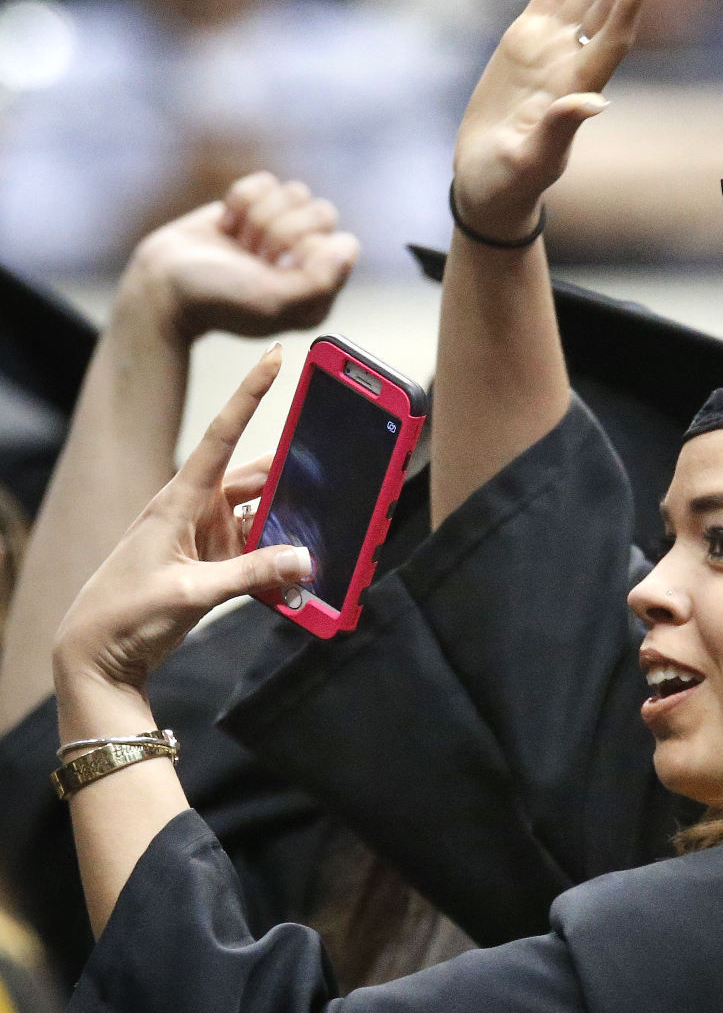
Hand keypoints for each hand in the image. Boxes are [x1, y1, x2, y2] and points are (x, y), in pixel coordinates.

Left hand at [52, 346, 308, 695]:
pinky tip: (302, 576)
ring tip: (327, 533)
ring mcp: (205, 537)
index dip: (250, 394)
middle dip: (296, 477)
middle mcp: (195, 510)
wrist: (95, 653)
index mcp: (180, 500)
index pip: (222, 435)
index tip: (276, 358)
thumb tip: (305, 559)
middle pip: (258, 479)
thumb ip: (250, 575)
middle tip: (337, 472)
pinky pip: (257, 551)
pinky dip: (279, 561)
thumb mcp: (190, 594)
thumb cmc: (126, 613)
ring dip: (291, 527)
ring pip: (263, 517)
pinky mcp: (212, 563)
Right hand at [117, 173, 359, 344]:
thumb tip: (347, 247)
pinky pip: (266, 181)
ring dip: (259, 216)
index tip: (276, 269)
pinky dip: (241, 200)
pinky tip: (228, 229)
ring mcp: (281, 233)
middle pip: (322, 212)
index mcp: (318, 293)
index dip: (308, 250)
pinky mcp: (256, 209)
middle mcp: (306, 262)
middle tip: (254, 257)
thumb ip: (318, 281)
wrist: (163, 284)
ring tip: (240, 245)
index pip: (342, 246)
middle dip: (280, 231)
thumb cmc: (217, 300)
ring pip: (295, 192)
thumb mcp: (271, 301)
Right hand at [452, 0, 661, 240]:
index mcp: (577, 89)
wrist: (486, 182)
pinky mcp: (531, 34)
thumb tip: (595, 105)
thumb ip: (559, 131)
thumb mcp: (528, 162)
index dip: (629, 4)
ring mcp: (555, 44)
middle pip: (609, 1)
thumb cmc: (506, 182)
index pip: (612, 38)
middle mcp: (574, 60)